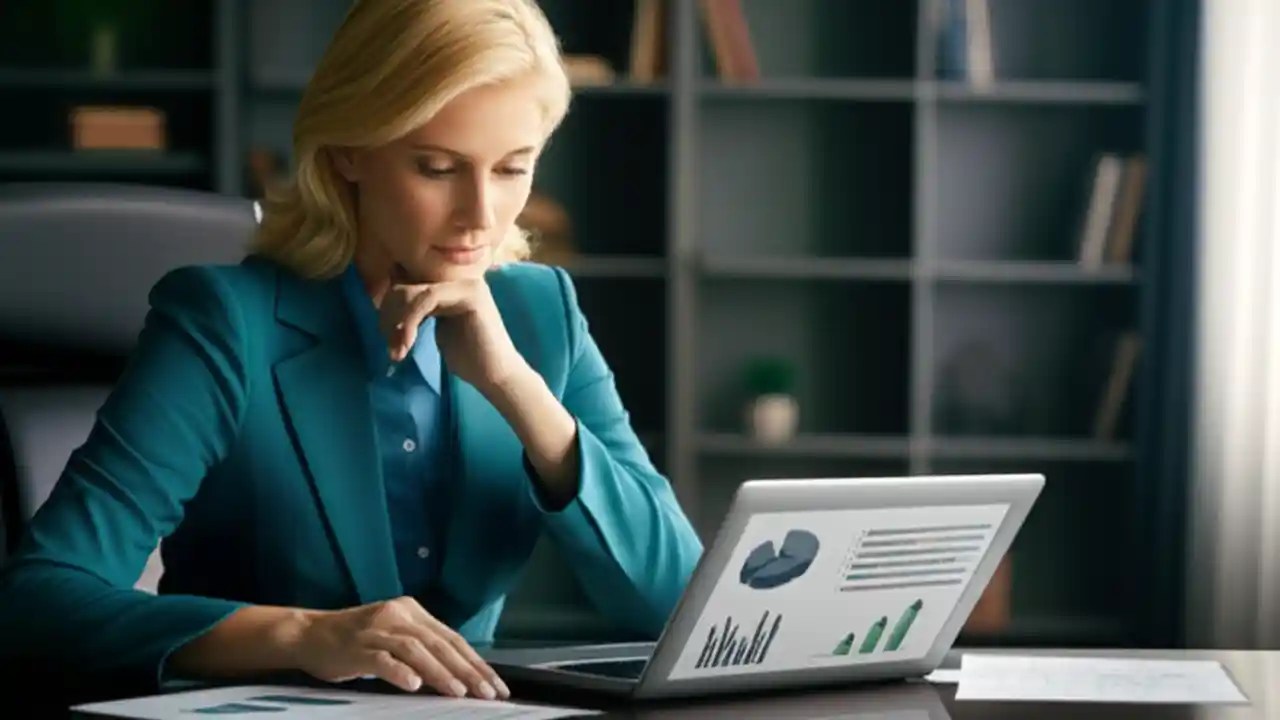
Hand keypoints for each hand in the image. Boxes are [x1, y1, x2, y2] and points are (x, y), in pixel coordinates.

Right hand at [293, 596, 508, 698]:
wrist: (309, 634)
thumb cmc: (356, 642)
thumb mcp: (394, 637)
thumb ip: (423, 650)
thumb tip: (461, 676)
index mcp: (412, 611)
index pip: (452, 638)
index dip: (476, 662)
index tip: (496, 685)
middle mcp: (398, 615)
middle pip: (439, 643)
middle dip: (467, 670)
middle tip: (488, 693)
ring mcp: (376, 630)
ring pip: (416, 649)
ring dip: (440, 672)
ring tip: (459, 692)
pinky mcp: (356, 647)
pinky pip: (382, 659)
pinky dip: (400, 672)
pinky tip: (414, 686)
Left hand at [379, 274, 525, 392]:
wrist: (496, 375)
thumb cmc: (467, 355)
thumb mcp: (434, 324)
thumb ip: (418, 307)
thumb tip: (390, 289)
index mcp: (450, 281)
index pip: (406, 277)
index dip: (389, 305)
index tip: (387, 334)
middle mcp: (459, 275)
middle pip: (405, 283)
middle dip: (389, 316)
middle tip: (391, 346)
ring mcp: (466, 282)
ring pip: (412, 291)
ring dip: (396, 323)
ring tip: (398, 350)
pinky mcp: (469, 294)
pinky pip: (426, 299)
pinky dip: (409, 323)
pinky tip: (407, 346)